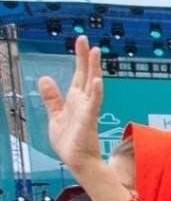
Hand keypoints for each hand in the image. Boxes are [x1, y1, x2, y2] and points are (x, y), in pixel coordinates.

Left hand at [34, 36, 107, 177]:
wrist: (78, 160)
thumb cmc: (69, 141)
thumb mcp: (55, 115)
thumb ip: (52, 97)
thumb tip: (45, 78)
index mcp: (76, 99)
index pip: (79, 74)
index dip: (80, 58)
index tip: (81, 42)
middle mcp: (84, 101)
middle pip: (86, 74)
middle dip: (85, 57)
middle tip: (85, 40)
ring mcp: (88, 109)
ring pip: (92, 84)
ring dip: (94, 68)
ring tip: (95, 52)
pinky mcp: (88, 119)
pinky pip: (94, 103)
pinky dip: (96, 92)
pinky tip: (96, 81)